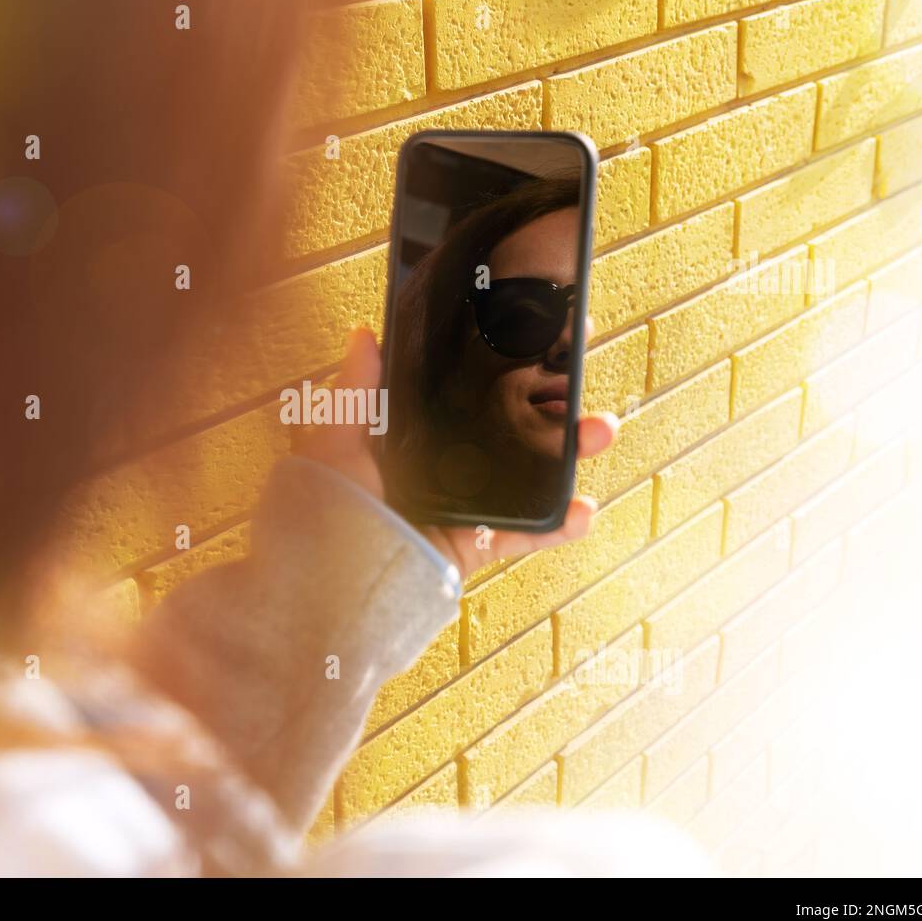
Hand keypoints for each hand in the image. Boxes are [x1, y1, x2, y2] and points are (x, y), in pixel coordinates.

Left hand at [296, 326, 618, 582]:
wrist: (329, 586)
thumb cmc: (322, 511)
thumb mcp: (332, 442)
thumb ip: (353, 392)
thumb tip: (364, 334)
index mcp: (408, 434)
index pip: (462, 388)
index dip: (499, 364)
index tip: (535, 334)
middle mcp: (440, 464)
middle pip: (507, 424)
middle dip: (549, 400)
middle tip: (578, 373)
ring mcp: (463, 503)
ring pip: (527, 472)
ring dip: (569, 450)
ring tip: (600, 429)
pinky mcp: (474, 543)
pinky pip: (523, 533)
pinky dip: (557, 526)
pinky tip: (584, 509)